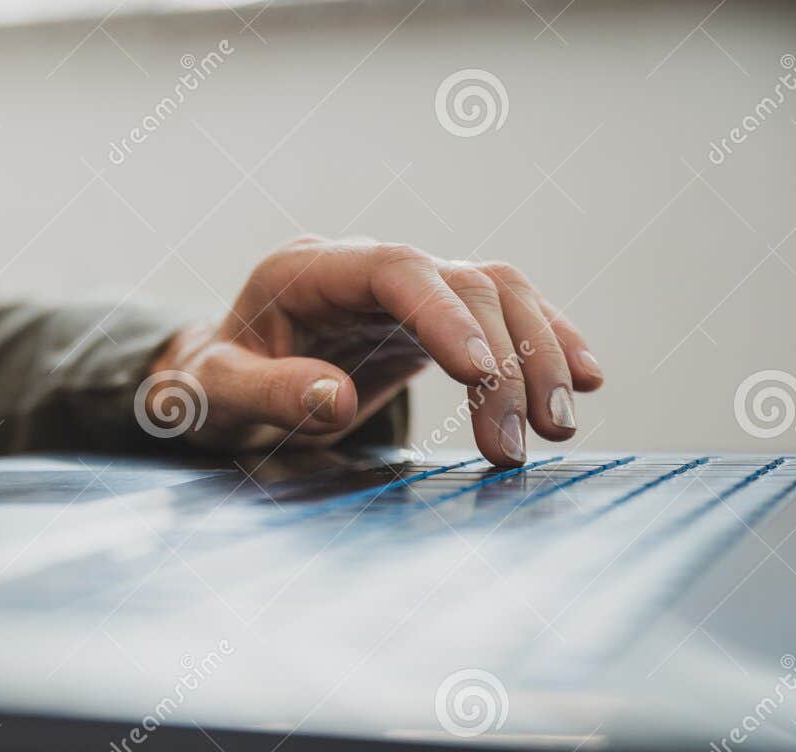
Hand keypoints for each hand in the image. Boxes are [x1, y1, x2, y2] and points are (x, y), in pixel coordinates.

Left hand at [143, 237, 604, 466]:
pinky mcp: (435, 319)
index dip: (445, 313)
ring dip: (540, 354)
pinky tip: (583, 384)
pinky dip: (547, 345)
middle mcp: (367, 266)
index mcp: (308, 270)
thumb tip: (332, 400)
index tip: (480, 372)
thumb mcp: (214, 396)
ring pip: (499, 292)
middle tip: (517, 442)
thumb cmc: (211, 386)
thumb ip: (265, 393)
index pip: (394, 269)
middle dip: (503, 359)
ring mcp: (407, 289)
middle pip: (462, 282)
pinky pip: (506, 316)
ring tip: (558, 428)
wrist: (220, 382)